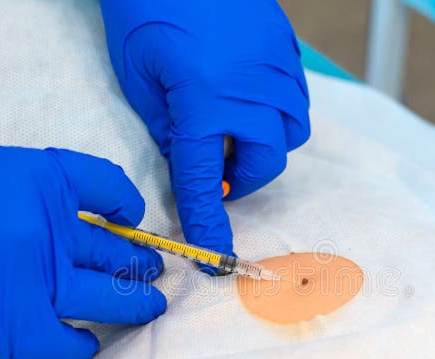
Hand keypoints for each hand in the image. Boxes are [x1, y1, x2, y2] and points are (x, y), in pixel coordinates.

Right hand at [0, 147, 165, 358]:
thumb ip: (25, 198)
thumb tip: (57, 224)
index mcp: (41, 179)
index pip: (109, 185)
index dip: (128, 202)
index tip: (131, 216)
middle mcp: (53, 228)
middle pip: (117, 247)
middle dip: (140, 259)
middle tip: (153, 268)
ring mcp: (42, 281)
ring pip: (113, 296)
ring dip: (138, 302)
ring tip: (152, 305)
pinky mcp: (20, 328)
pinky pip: (71, 343)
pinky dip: (86, 344)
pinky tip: (89, 342)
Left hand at [101, 0, 310, 258]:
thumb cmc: (144, 7)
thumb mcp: (139, 76)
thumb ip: (167, 127)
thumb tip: (190, 161)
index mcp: (205, 104)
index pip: (208, 182)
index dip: (210, 224)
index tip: (215, 258)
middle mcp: (252, 93)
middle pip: (266, 162)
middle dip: (244, 176)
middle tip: (216, 169)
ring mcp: (277, 68)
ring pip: (290, 132)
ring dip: (264, 144)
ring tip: (234, 130)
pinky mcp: (287, 47)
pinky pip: (295, 97)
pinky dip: (276, 112)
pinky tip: (248, 96)